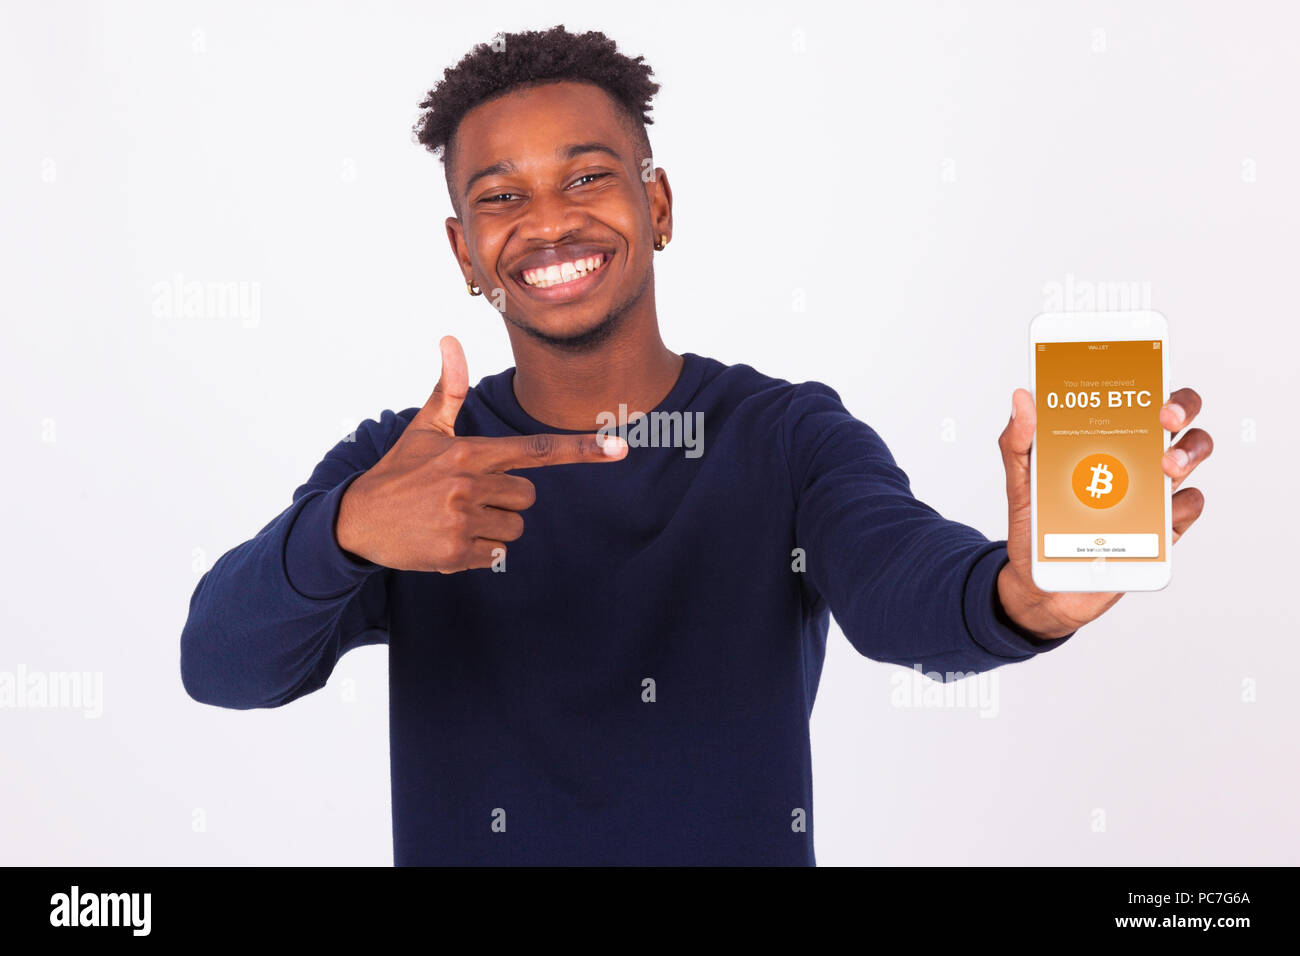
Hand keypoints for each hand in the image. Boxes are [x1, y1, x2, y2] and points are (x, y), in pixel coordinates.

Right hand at [336, 335, 626, 571]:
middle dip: (505, 500)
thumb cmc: (400, 471)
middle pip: (528, 496)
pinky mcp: (455, 554)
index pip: (536, 449)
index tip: (620, 447)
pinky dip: (476, 553)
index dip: (581, 449)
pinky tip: (446, 539)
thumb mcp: (424, 430)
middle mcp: (468, 483)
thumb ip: (447, 389)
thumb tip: (450, 339)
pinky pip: (494, 555)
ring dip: (492, 528)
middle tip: (467, 497)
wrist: (356, 520)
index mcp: (469, 451)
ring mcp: (462, 520)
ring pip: (514, 528)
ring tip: (454, 518)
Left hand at [996, 386, 1211, 638]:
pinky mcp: (1161, 530)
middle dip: (1182, 408)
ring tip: (1165, 465)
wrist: (1039, 583)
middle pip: (1178, 420)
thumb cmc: (1034, 524)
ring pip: (1191, 458)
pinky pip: (1187, 509)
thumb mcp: (1019, 482)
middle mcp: (1135, 460)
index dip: (1151, 379)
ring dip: (1187, 453)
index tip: (1146, 376)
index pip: (1136, 398)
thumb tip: (1022, 398)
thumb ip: (1018, 442)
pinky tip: (1164, 509)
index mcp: (1104, 439)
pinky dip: (1181, 505)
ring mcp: (1152, 493)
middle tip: (1164, 417)